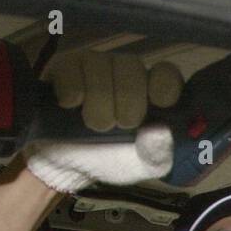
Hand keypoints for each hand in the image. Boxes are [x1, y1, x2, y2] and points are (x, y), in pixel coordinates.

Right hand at [24, 51, 184, 193]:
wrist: (70, 166)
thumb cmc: (113, 159)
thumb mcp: (143, 165)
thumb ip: (158, 152)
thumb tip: (161, 130)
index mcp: (152, 91)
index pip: (166, 72)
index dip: (165, 83)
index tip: (160, 103)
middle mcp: (125, 71)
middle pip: (132, 65)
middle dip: (128, 101)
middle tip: (121, 126)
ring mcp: (94, 65)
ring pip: (100, 65)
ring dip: (99, 102)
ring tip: (95, 125)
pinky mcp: (64, 67)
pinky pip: (71, 68)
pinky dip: (72, 90)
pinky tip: (70, 106)